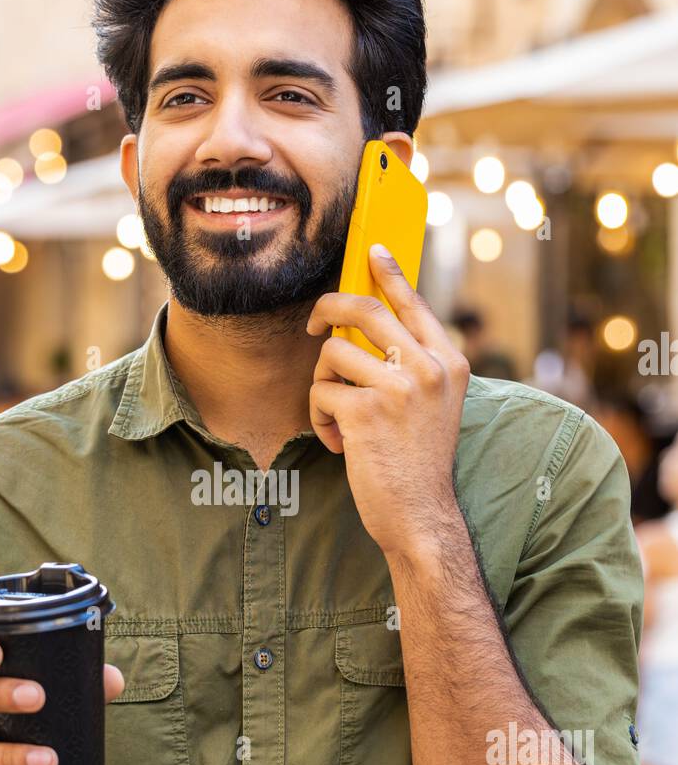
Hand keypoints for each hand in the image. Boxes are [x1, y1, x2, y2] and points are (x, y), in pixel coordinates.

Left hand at [305, 244, 470, 561]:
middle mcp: (429, 368)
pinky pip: (321, 393)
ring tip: (340, 417)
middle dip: (327, 308)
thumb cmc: (420, 464)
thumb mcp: (435, 406)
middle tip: (314, 324)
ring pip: (333, 352)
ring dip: (323, 384)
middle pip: (364, 308)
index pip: (414, 303)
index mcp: (450, 363)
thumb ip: (414, 366)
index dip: (390, 272)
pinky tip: (340, 443)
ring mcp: (398, 387)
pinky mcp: (365, 410)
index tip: (372, 249)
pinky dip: (320, 420)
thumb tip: (370, 327)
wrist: (421, 515)